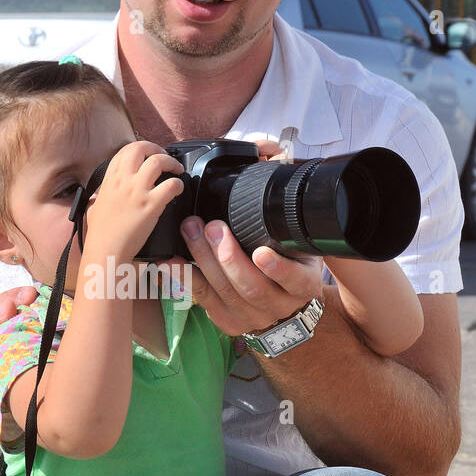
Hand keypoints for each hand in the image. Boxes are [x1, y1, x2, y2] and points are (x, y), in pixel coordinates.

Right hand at [84, 141, 185, 262]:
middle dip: (157, 148)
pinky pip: (171, 184)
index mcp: (110, 179)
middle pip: (141, 148)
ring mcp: (137, 191)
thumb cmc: (100, 233)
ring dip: (171, 162)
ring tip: (177, 170)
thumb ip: (101, 195)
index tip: (148, 154)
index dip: (141, 148)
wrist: (106, 250)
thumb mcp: (95, 206)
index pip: (126, 150)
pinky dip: (179, 184)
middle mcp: (123, 180)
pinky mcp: (151, 205)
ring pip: (158, 161)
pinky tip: (179, 190)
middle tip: (165, 157)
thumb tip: (99, 193)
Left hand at [174, 137, 322, 335]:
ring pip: (224, 292)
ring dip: (203, 259)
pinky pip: (203, 299)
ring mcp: (251, 317)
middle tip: (211, 226)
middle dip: (227, 256)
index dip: (278, 268)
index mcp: (303, 284)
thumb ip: (286, 209)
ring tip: (191, 230)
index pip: (294, 279)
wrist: (282, 302)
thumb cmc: (288, 260)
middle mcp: (278, 305)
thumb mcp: (299, 243)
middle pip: (250, 285)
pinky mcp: (227, 321)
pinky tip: (172, 261)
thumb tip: (271, 154)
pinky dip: (185, 277)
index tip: (261, 252)